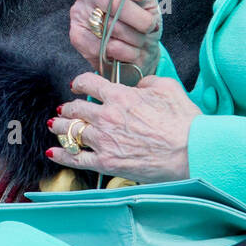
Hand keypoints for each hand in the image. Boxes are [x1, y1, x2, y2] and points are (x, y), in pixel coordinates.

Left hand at [47, 72, 199, 182]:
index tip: (77, 85)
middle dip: (67, 108)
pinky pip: (75, 158)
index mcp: (120, 96)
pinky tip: (53, 151)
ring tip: (56, 126)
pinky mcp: (106, 163)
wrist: (191, 152)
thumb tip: (137, 86)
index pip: (88, 83)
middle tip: (65, 109)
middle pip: (75, 109)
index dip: (79, 82)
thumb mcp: (167, 87)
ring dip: (61, 127)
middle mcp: (107, 117)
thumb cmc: (183, 121)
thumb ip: (146, 82)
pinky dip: (61, 154)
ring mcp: (104, 141)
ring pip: (71, 131)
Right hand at [68, 0, 161, 75]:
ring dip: (134, 37)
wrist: (140, 53)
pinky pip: (105, 45)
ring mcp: (79, 14)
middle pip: (111, 1)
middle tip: (150, 26)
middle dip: (138, 18)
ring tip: (140, 41)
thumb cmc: (142, 23)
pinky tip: (131, 52)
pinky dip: (125, 51)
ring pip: (111, 26)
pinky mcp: (77, 37)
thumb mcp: (148, 3)